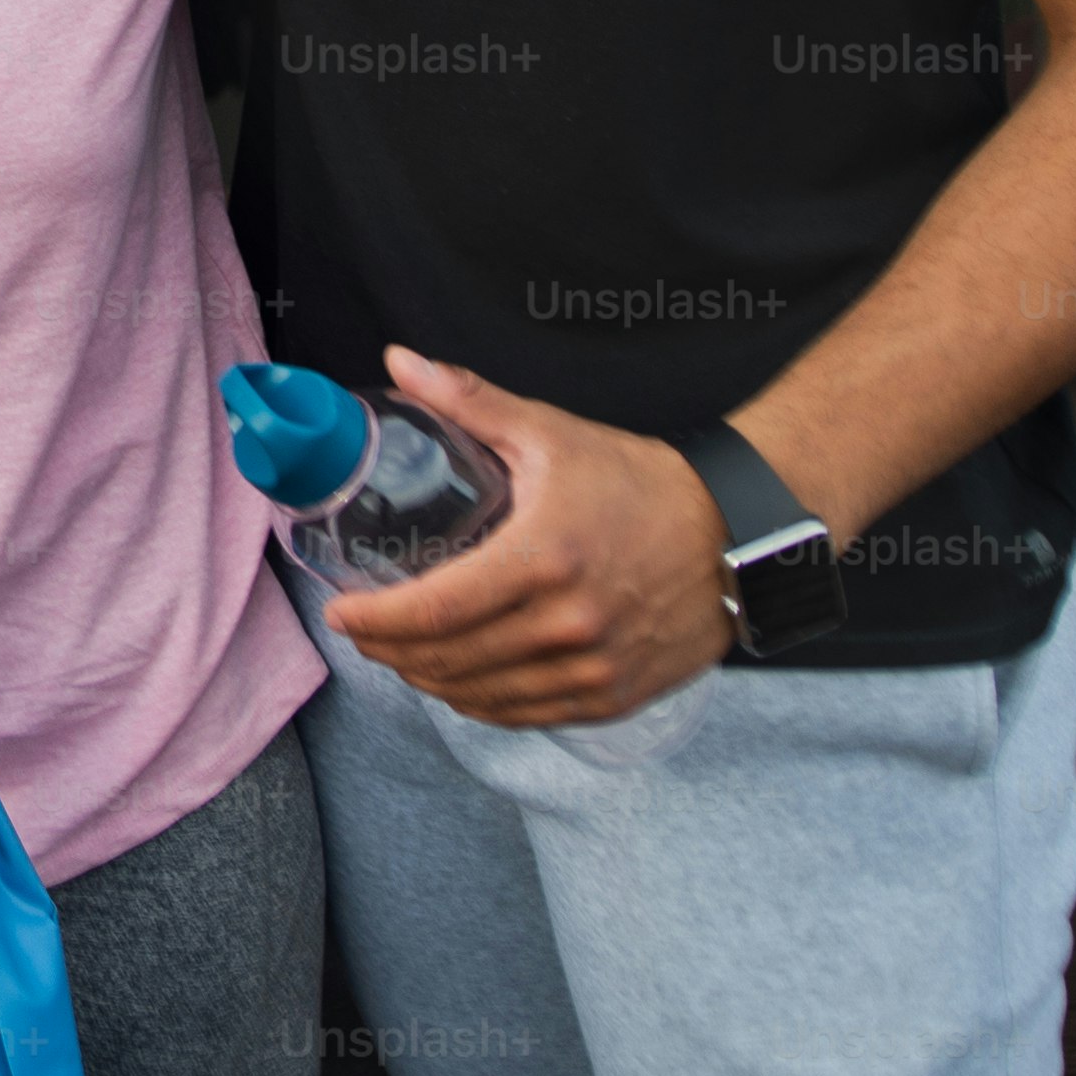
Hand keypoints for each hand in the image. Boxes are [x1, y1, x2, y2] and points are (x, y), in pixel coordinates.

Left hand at [317, 348, 735, 725]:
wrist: (736, 532)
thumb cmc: (639, 481)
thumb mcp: (550, 433)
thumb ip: (469, 400)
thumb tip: (400, 360)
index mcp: (542, 559)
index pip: (432, 612)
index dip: (373, 622)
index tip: (338, 613)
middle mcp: (566, 624)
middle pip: (447, 661)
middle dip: (388, 652)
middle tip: (361, 633)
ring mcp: (593, 668)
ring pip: (481, 696)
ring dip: (428, 682)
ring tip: (399, 656)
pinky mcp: (615, 695)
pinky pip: (526, 715)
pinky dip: (480, 705)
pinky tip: (457, 684)